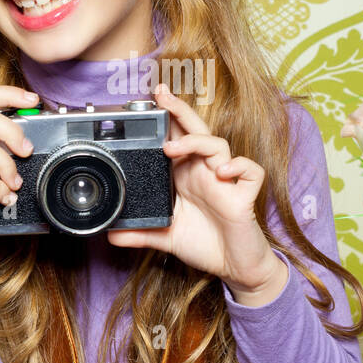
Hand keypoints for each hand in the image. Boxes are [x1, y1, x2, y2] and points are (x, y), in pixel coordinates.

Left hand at [106, 83, 284, 295]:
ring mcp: (226, 182)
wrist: (234, 268)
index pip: (175, 138)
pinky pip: (251, 172)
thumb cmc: (205, 244)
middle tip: (161, 94)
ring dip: (197, 141)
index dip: (165, 120)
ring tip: (173, 148)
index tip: (146, 104)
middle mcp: (205, 173)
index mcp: (186, 176)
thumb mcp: (166, 237)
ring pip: (218, 145)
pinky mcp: (245, 197)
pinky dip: (239, 166)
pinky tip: (223, 172)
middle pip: (195, 131)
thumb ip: (141, 233)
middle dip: (179, 111)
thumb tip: (111, 235)